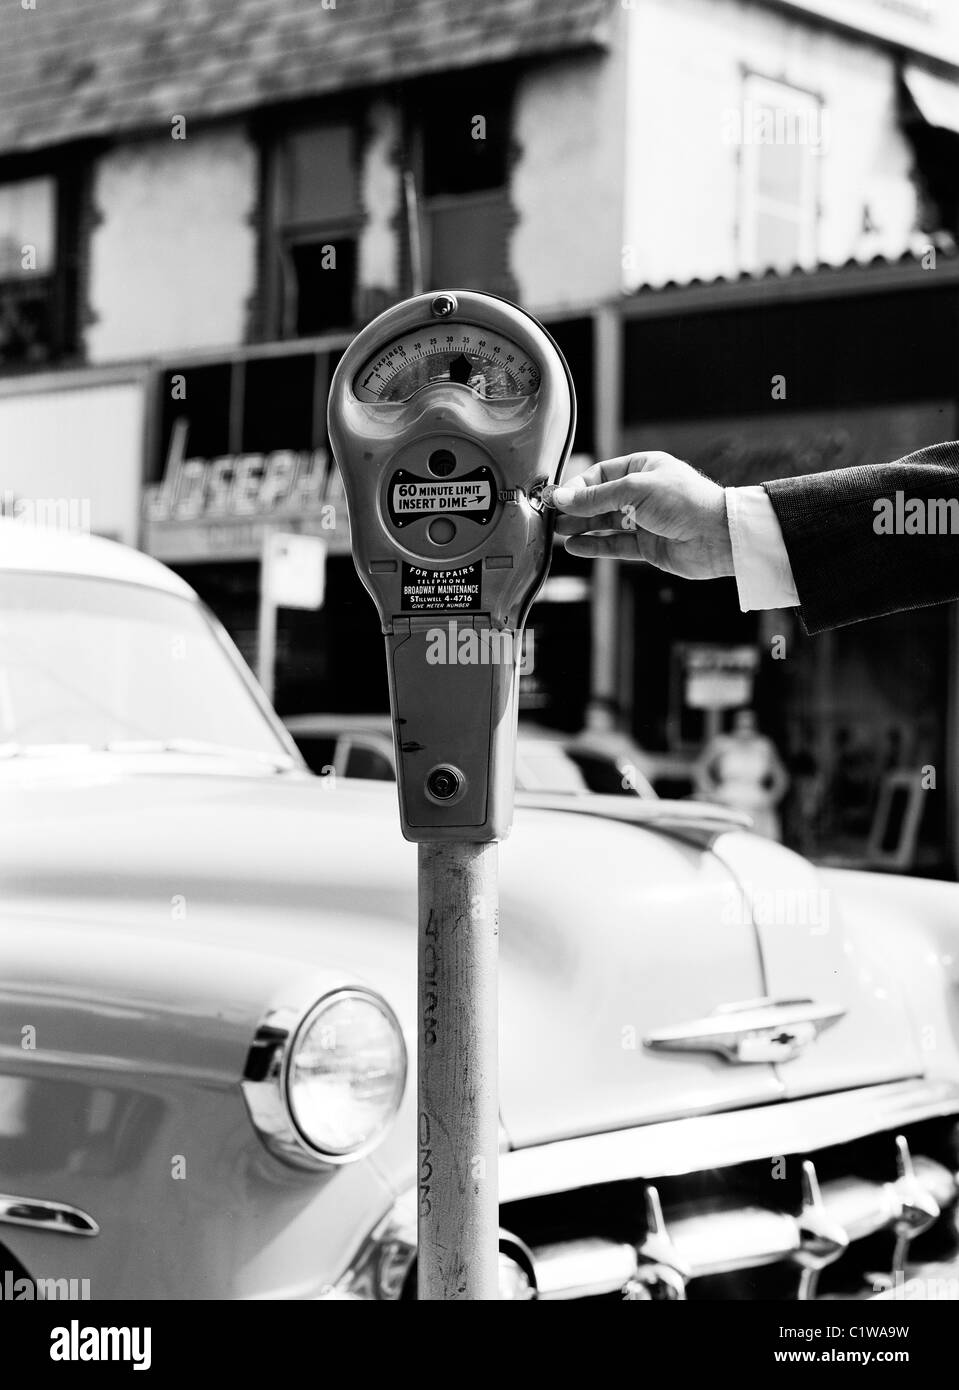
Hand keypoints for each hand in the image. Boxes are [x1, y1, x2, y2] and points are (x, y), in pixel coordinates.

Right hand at [552, 452, 734, 580]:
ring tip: (558, 533)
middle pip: (599, 500)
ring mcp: (644, 521)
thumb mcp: (635, 490)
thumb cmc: (686, 502)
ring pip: (605, 524)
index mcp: (642, 468)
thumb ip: (596, 497)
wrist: (718, 536)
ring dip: (582, 528)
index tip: (557, 498)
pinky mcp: (647, 546)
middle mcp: (642, 493)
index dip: (577, 487)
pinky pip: (614, 545)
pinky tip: (575, 546)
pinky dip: (595, 546)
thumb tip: (563, 497)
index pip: (600, 475)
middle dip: (576, 509)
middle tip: (552, 517)